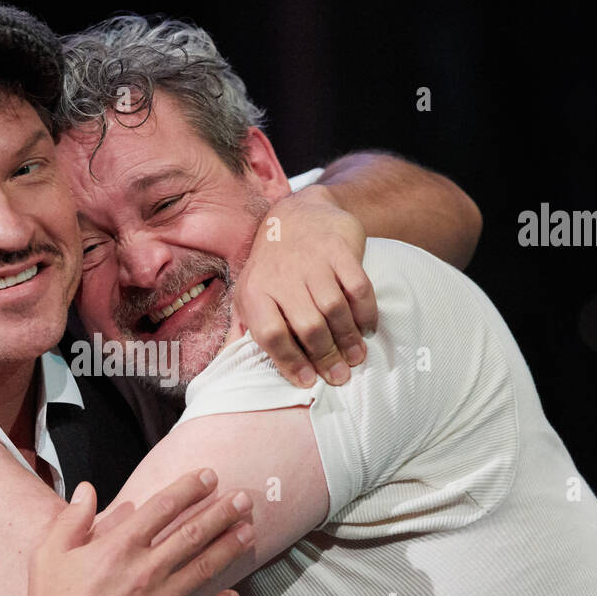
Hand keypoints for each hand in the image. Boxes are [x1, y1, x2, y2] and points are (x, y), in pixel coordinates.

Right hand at [13, 470, 249, 595]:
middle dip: (222, 512)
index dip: (190, 488)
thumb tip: (88, 489)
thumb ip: (72, 518)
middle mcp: (146, 569)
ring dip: (231, 547)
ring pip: (206, 566)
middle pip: (194, 532)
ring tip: (249, 531)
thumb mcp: (50, 554)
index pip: (164, 506)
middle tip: (243, 499)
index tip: (209, 477)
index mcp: (118, 547)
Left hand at [233, 184, 375, 387]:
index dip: (290, 362)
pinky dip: (366, 312)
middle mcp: (282, 275)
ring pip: (334, 309)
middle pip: (307, 326)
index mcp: (255, 291)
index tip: (308, 381)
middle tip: (340, 376)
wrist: (297, 214)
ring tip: (356, 358)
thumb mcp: (249, 292)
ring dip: (348, 339)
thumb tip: (229, 367)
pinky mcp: (340, 249)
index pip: (271, 335)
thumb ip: (245, 327)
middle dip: (326, 357)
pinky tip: (367, 328)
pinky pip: (358, 287)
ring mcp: (312, 261)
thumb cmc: (272, 266)